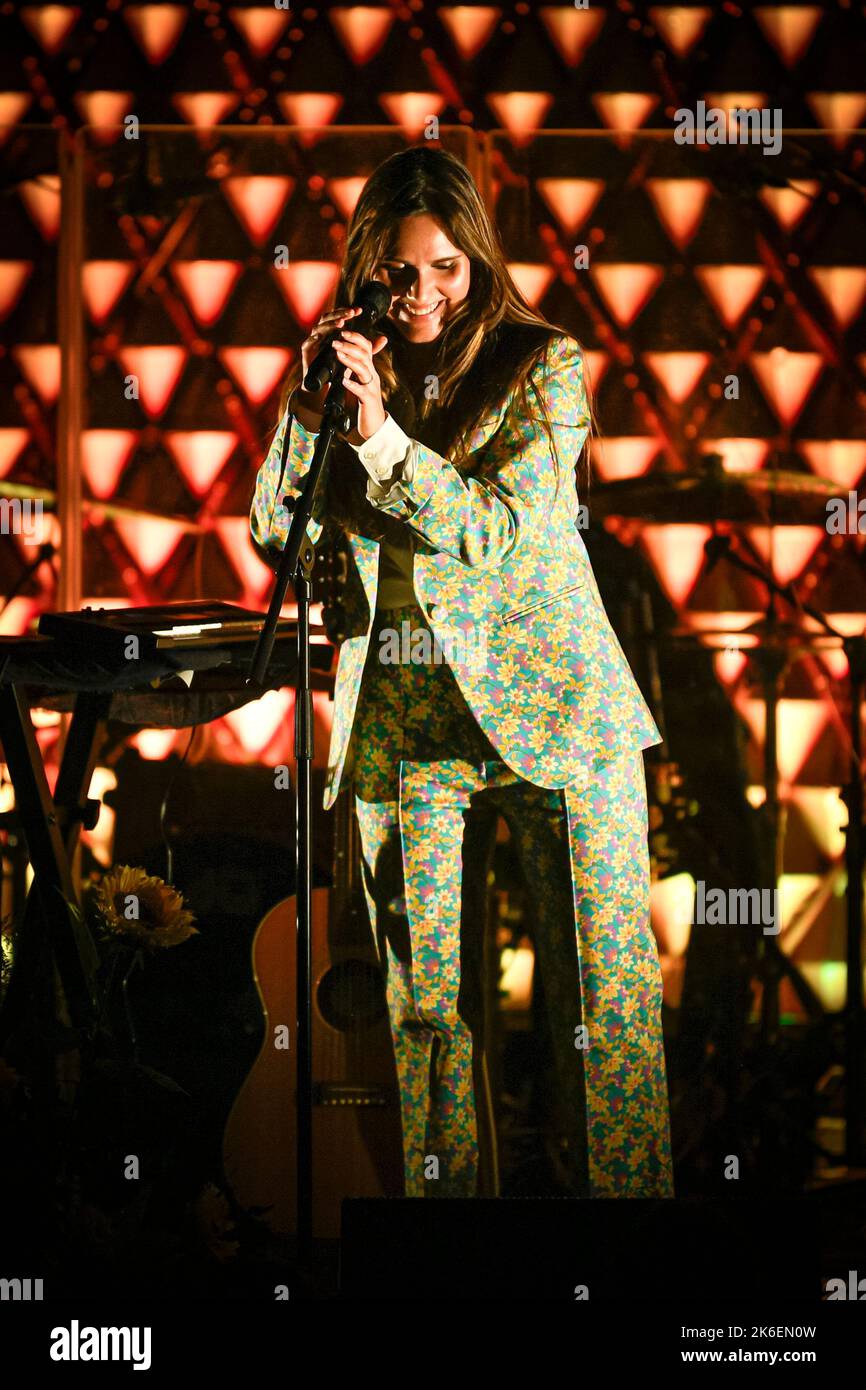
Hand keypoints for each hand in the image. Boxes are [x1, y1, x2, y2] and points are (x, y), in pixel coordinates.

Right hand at [292, 306, 364, 427]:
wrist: (324, 384)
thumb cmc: (338, 368)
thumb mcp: (356, 355)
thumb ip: (369, 348)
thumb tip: (384, 339)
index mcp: (331, 332)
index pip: (338, 317)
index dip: (347, 312)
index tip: (359, 311)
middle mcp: (321, 334)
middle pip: (328, 318)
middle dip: (339, 315)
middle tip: (350, 314)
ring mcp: (313, 342)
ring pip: (319, 328)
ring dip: (329, 325)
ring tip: (340, 323)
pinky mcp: (306, 352)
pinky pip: (308, 343)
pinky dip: (313, 339)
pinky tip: (320, 336)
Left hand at [332, 328, 387, 441]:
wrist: (374, 423)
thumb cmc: (365, 401)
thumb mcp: (361, 380)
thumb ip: (356, 366)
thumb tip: (346, 352)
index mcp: (369, 369)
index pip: (366, 347)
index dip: (355, 338)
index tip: (342, 331)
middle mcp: (372, 375)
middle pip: (364, 355)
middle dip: (349, 346)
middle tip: (335, 341)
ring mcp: (371, 387)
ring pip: (364, 369)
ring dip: (350, 361)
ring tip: (338, 355)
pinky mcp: (368, 400)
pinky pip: (362, 391)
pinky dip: (353, 385)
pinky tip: (344, 381)